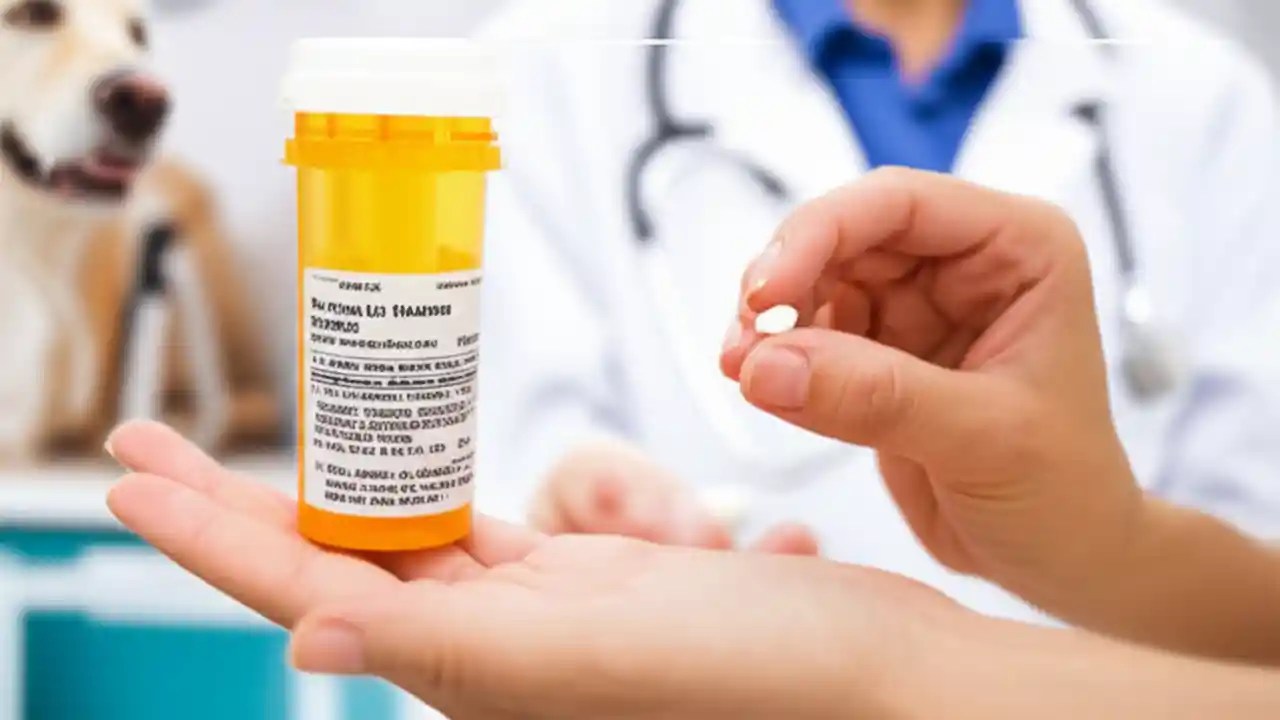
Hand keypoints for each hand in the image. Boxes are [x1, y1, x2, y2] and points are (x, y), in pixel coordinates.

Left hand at [104, 421, 948, 718]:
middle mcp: (493, 649)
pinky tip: (419, 477)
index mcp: (475, 674)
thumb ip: (455, 650)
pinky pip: (500, 524)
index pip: (308, 588)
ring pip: (409, 534)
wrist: (885, 676)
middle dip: (238, 501)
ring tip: (275, 448)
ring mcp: (544, 612)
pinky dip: (451, 492)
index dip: (211, 537)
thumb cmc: (772, 683)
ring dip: (344, 488)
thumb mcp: (600, 661)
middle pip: (334, 555)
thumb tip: (307, 637)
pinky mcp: (595, 581)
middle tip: (148, 445)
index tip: (127, 480)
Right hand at [722, 169, 1279, 662]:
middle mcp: (965, 264)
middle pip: (845, 234)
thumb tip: (768, 366)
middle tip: (743, 342)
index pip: (901, 204)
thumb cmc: (1065, 495)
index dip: (820, 233)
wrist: (1060, 561)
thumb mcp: (982, 440)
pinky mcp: (879, 355)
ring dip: (771, 321)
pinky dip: (777, 357)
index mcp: (1020, 249)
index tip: (764, 292)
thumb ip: (876, 397)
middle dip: (785, 282)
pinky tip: (762, 384)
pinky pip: (808, 334)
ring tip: (743, 368)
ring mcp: (917, 309)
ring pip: (817, 281)